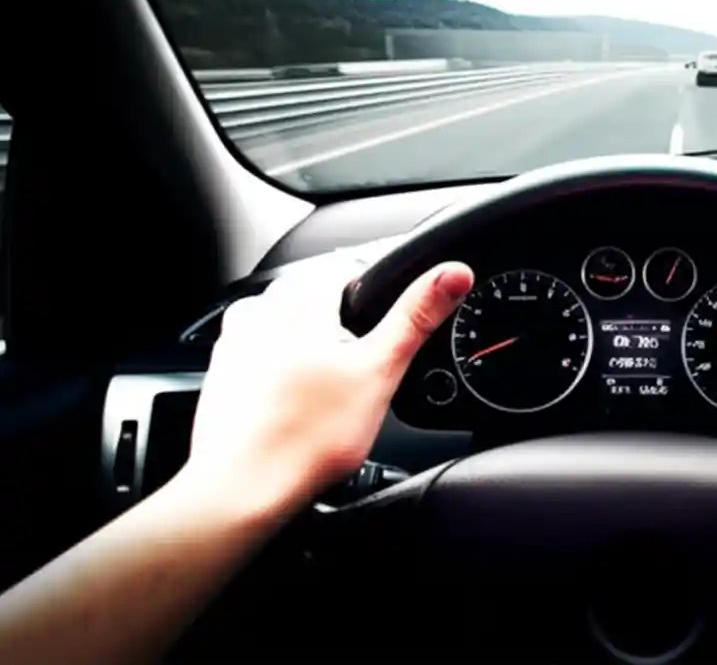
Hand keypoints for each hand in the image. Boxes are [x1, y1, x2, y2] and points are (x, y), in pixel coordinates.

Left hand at [182, 259, 473, 516]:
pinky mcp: (223, 373)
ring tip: (331, 387)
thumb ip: (416, 318)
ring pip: (287, 323)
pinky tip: (299, 401)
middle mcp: (260, 310)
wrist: (242, 490)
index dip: (377, 294)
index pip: (348, 266)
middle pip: (316, 295)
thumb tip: (452, 274)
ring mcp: (235, 342)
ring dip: (310, 342)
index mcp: (300, 298)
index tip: (386, 326)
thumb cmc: (307, 439)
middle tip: (363, 368)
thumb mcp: (380, 372)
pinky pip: (262, 354)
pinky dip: (283, 368)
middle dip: (343, 322)